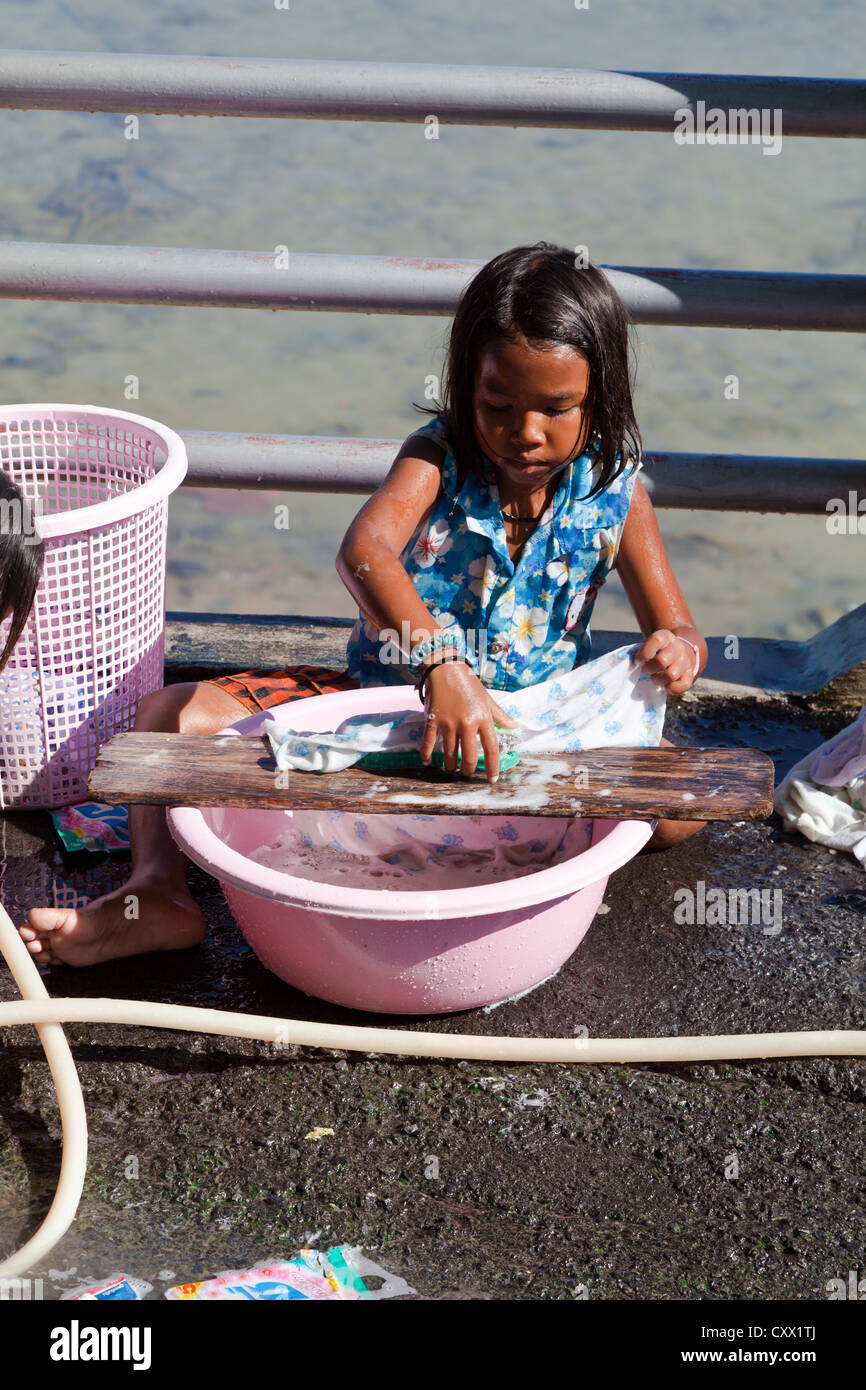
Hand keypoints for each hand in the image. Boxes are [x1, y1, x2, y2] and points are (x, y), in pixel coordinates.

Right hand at [418, 659, 519, 782]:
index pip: (491, 748)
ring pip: (449, 754)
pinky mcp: (432, 721)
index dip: (493, 767)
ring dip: (450, 766)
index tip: (492, 779)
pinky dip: (426, 754)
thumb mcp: (487, 699)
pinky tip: (428, 762)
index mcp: (483, 718)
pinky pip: (428, 743)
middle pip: (469, 756)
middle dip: (468, 770)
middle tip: (467, 775)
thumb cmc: (468, 684)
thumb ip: (500, 715)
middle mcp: (467, 723)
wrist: (445, 668)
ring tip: (451, 770)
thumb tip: (514, 726)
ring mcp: (448, 723)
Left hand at [632, 629, 699, 693]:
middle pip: (662, 661)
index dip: (644, 653)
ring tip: (654, 678)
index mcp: (666, 637)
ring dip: (658, 680)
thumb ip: (640, 653)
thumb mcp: (649, 646)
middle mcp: (678, 648)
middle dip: (649, 669)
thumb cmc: (656, 652)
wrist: (677, 654)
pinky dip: (671, 689)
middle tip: (645, 670)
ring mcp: (685, 661)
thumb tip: (631, 663)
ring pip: (671, 675)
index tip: (638, 660)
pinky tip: (664, 685)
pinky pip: (682, 686)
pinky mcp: (690, 675)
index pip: (656, 640)